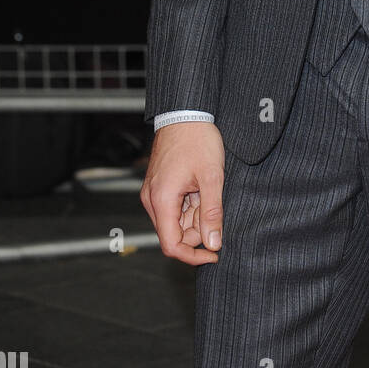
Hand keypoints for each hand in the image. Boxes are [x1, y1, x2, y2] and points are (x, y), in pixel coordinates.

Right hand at [140, 121, 224, 265]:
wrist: (185, 112)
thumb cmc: (197, 140)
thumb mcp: (212, 177)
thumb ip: (212, 212)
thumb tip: (213, 243)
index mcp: (162, 200)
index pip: (171, 246)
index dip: (193, 256)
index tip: (214, 252)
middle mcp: (152, 200)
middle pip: (174, 234)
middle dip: (198, 229)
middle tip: (216, 208)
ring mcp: (153, 192)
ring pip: (175, 221)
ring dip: (195, 215)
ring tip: (208, 191)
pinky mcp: (158, 186)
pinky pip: (174, 207)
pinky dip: (190, 205)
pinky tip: (200, 187)